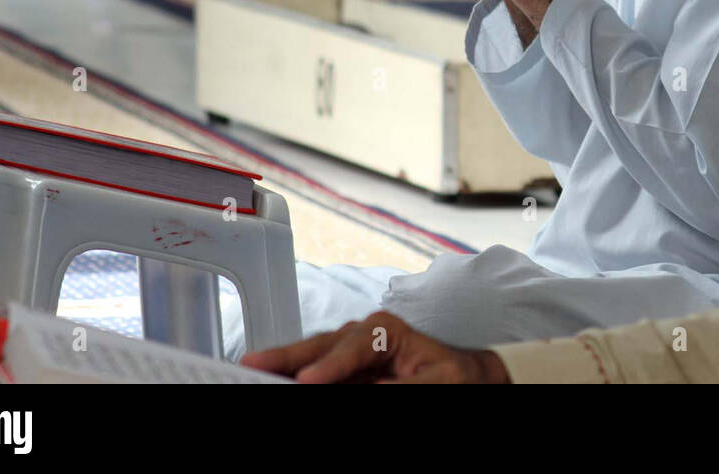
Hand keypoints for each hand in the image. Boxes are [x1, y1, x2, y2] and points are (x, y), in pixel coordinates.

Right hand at [240, 311, 510, 383]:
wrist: (465, 378)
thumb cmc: (455, 377)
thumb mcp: (437, 382)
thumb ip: (401, 388)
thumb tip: (370, 389)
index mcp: (386, 330)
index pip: (352, 347)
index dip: (329, 366)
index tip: (308, 383)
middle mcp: (361, 335)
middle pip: (319, 345)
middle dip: (286, 356)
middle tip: (254, 364)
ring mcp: (347, 353)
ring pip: (310, 356)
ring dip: (283, 364)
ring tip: (253, 370)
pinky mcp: (342, 372)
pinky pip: (313, 370)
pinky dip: (294, 373)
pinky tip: (273, 377)